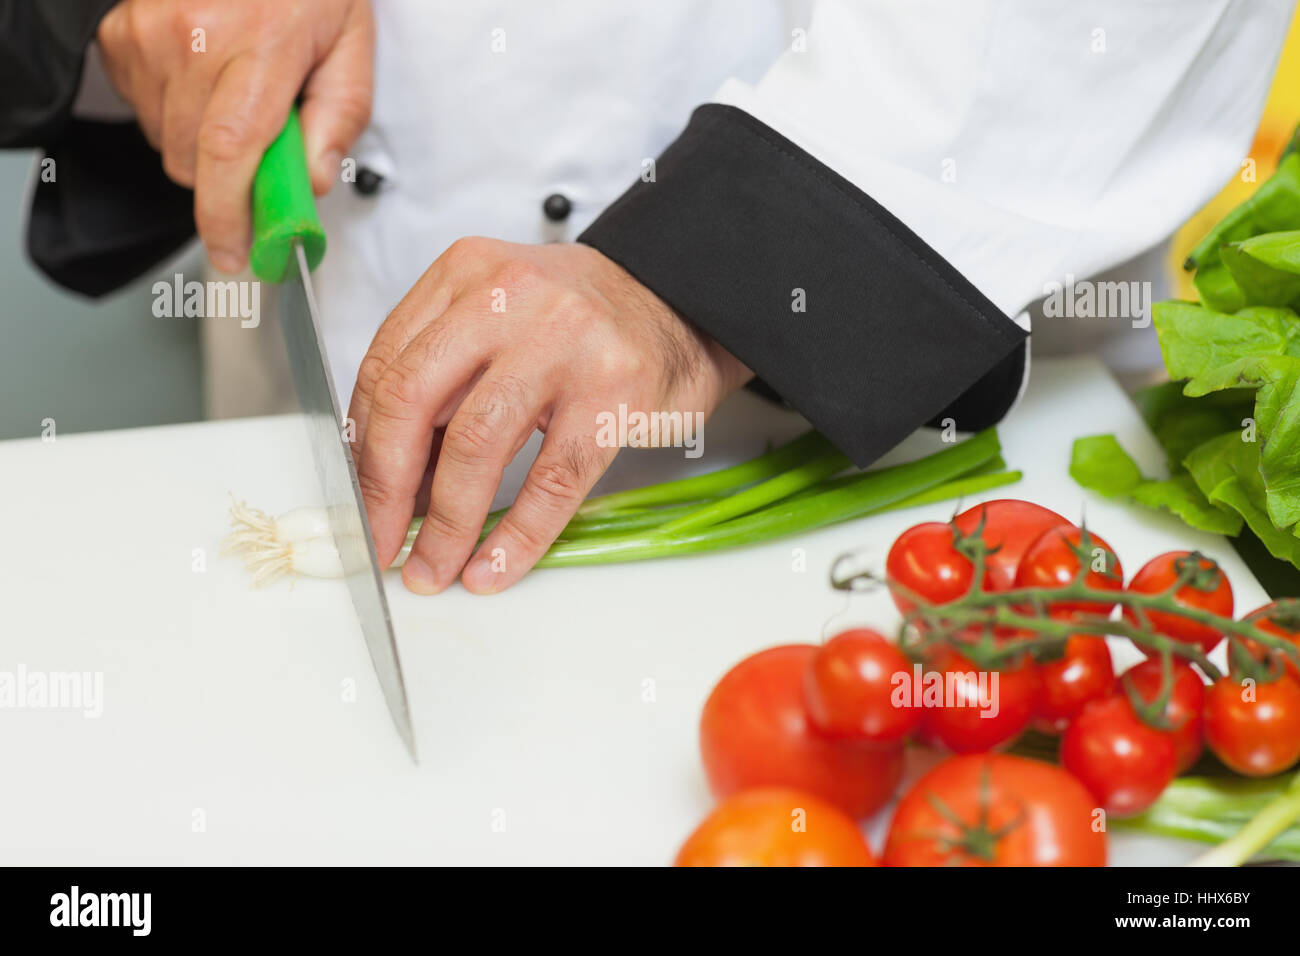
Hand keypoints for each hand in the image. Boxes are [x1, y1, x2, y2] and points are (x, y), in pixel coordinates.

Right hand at [97, 0, 373, 271]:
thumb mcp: (350, 45)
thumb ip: (340, 118)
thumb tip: (313, 182)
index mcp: (260, 44)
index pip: (229, 153)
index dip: (227, 218)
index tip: (236, 255)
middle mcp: (194, 39)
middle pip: (195, 163)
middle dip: (229, 183)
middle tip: (264, 153)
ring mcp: (148, 35)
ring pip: (168, 143)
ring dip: (203, 146)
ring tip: (237, 98)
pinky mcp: (120, 35)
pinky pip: (143, 110)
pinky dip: (175, 113)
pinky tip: (204, 79)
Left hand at [349, 239, 752, 594]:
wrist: (684, 300)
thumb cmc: (582, 322)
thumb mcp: (500, 319)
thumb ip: (445, 378)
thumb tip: (394, 479)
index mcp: (466, 273)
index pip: (385, 367)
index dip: (364, 448)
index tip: (361, 501)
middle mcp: (509, 298)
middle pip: (413, 402)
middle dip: (386, 489)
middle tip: (381, 543)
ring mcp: (565, 343)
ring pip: (477, 446)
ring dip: (446, 524)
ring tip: (435, 567)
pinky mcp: (615, 392)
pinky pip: (552, 480)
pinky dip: (517, 536)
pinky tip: (495, 567)